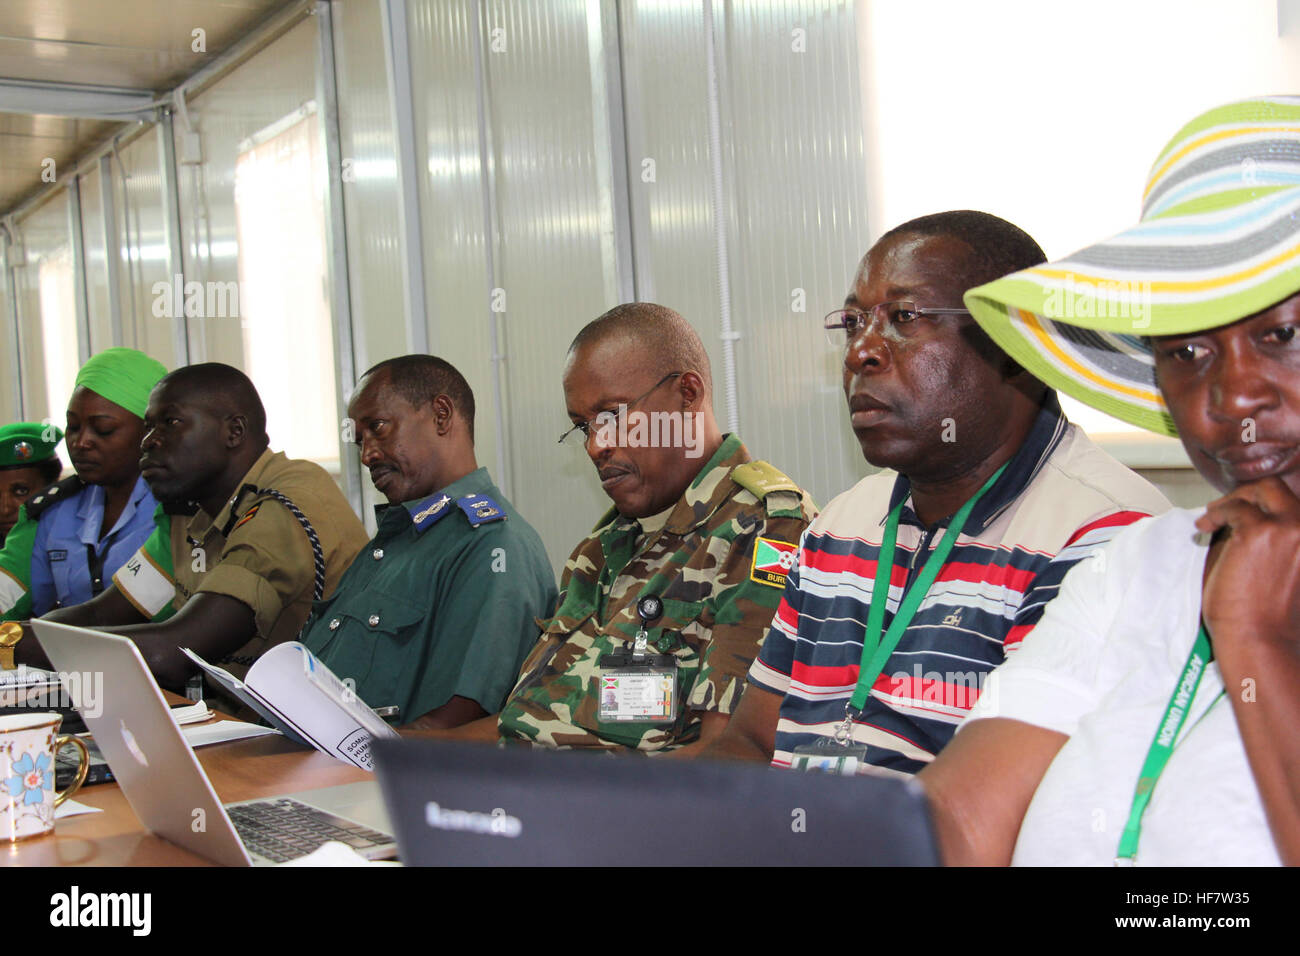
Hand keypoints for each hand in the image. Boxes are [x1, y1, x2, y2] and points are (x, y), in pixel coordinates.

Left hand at [1195, 477, 1299, 652]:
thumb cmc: (1268, 615)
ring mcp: (1291, 527)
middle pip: (1279, 489)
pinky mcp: (1262, 531)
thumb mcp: (1281, 568)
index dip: (1265, 506)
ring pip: (1260, 490)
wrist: (1260, 639)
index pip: (1293, 505)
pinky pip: (1234, 508)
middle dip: (1248, 493)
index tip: (1245, 514)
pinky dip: (1216, 513)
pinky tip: (1204, 527)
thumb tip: (1242, 515)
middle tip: (1225, 508)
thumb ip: (1271, 539)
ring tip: (1212, 517)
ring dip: (1231, 500)